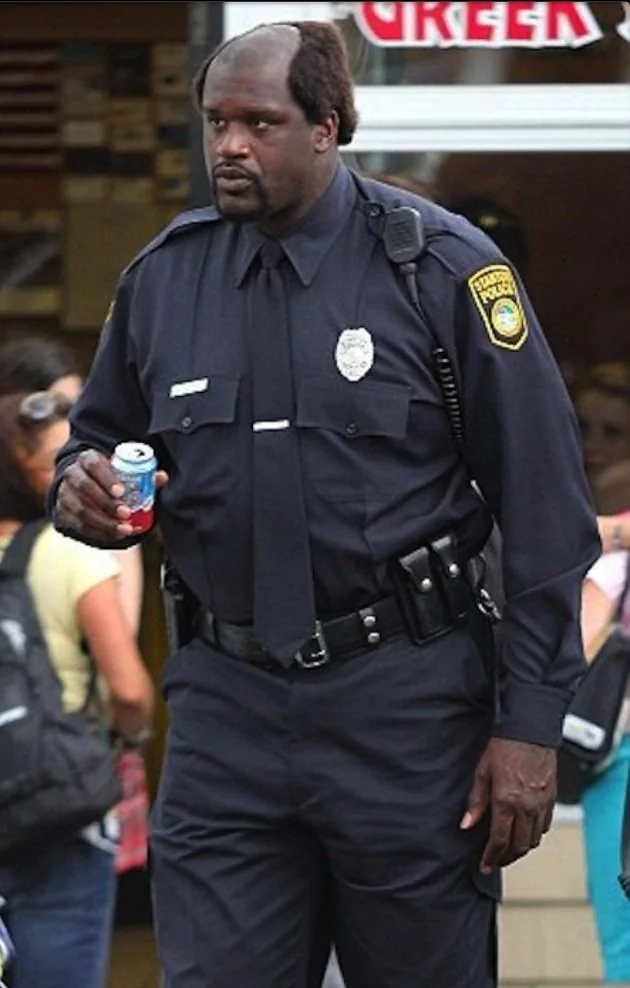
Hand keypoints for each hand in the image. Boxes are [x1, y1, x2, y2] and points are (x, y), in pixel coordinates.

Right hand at [55, 449, 168, 542]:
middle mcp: (71, 474)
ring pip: (80, 509)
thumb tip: (162, 477)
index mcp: (87, 459)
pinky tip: (115, 535)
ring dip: (103, 522)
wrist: (84, 485)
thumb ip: (143, 474)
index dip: (106, 478)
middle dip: (106, 503)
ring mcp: (64, 494)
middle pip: (84, 487)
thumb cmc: (110, 477)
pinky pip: (78, 525)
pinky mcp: (62, 513)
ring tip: (125, 529)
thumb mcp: (124, 471)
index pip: (93, 465)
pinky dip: (97, 532)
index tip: (122, 492)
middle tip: (126, 514)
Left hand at [460, 737, 555, 872]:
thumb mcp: (482, 771)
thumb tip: (466, 824)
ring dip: (521, 848)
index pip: (499, 840)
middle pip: (519, 846)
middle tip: (495, 862)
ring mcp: (542, 803)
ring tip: (508, 850)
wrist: (530, 729)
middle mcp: (527, 806)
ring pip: (534, 839)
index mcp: (507, 800)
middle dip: (506, 858)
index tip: (484, 865)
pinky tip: (525, 831)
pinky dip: (535, 834)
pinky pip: (545, 825)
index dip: (491, 857)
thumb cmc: (504, 745)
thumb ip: (476, 801)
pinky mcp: (552, 797)